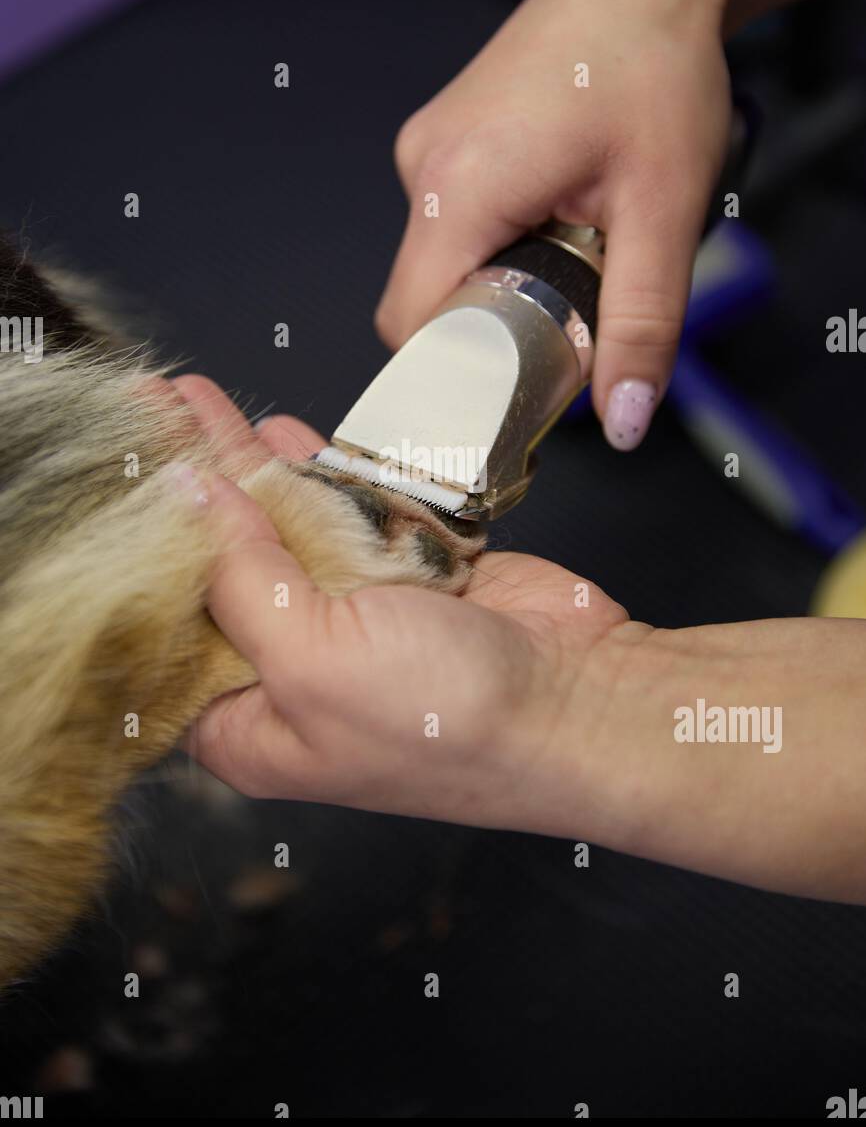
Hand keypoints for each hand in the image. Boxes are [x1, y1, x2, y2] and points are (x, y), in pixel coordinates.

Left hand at [177, 383, 865, 902]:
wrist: (582, 702)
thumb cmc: (450, 721)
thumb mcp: (314, 656)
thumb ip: (242, 573)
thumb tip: (188, 495)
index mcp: (248, 723)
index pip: (167, 627)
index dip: (139, 551)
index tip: (114, 476)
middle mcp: (292, 672)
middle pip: (221, 564)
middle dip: (185, 489)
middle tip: (146, 416)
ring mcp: (352, 620)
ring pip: (283, 528)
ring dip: (245, 464)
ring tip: (193, 403)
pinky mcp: (404, 576)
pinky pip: (349, 512)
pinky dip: (319, 470)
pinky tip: (276, 434)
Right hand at [375, 0, 734, 450]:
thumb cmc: (656, 64)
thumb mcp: (664, 209)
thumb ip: (641, 322)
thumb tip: (622, 420)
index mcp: (458, 187)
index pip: (411, 327)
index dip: (452, 376)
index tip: (504, 398)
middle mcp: (424, 165)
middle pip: (425, 299)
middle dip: (490, 330)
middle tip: (568, 325)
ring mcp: (430, 144)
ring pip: (443, 260)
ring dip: (500, 281)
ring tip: (575, 251)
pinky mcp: (448, 135)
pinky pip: (454, 219)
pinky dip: (499, 241)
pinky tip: (558, 215)